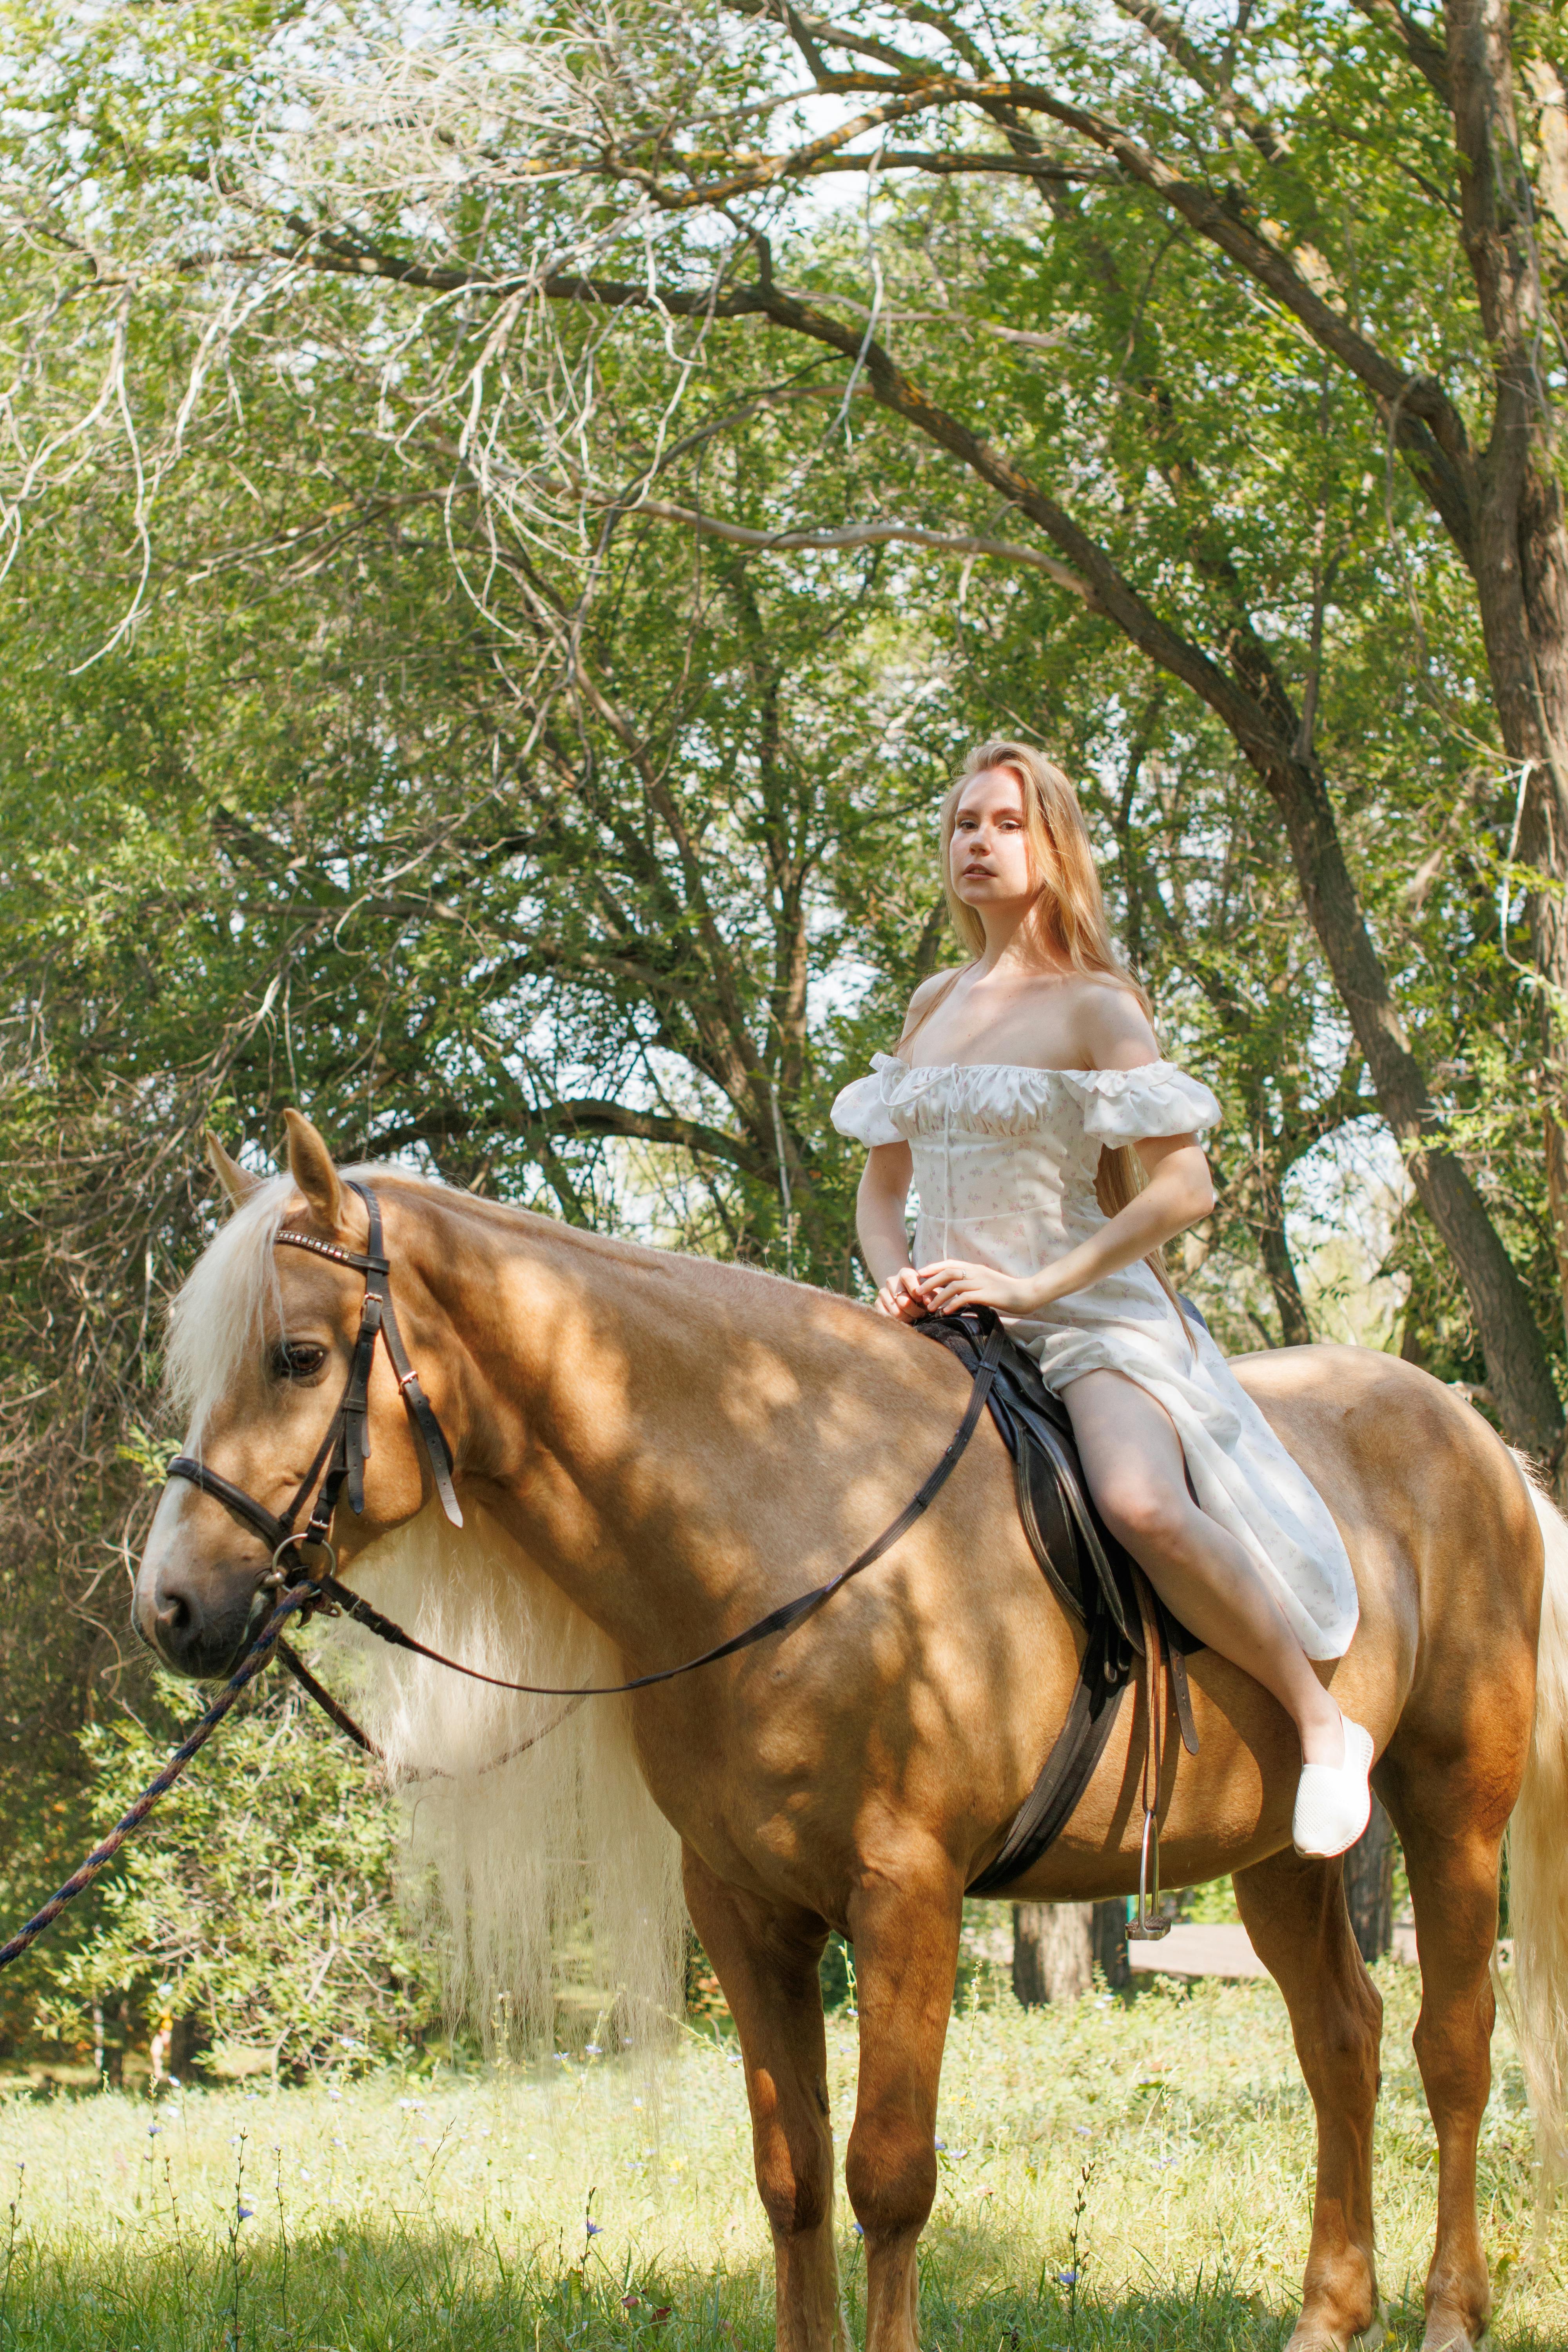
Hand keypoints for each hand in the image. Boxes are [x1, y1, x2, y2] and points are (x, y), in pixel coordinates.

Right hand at [874, 1266, 931, 1320]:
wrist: (904, 1292)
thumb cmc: (920, 1292)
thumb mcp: (928, 1291)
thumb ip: (931, 1295)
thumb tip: (927, 1302)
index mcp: (904, 1273)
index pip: (907, 1277)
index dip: (915, 1290)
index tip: (921, 1300)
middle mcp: (891, 1281)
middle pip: (903, 1301)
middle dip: (915, 1311)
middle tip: (921, 1314)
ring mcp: (882, 1292)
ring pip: (897, 1312)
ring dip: (908, 1318)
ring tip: (914, 1316)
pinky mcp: (877, 1303)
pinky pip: (888, 1317)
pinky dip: (898, 1322)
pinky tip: (905, 1318)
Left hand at [915, 1258, 1043, 1316]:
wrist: (1027, 1293)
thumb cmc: (1007, 1290)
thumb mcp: (986, 1283)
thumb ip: (972, 1283)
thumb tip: (956, 1289)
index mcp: (976, 1268)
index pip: (950, 1264)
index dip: (934, 1268)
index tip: (920, 1274)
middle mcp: (977, 1272)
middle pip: (948, 1272)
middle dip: (931, 1282)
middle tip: (918, 1293)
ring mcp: (982, 1282)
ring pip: (954, 1284)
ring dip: (939, 1296)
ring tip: (929, 1307)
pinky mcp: (987, 1294)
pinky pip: (965, 1297)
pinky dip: (953, 1304)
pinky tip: (946, 1312)